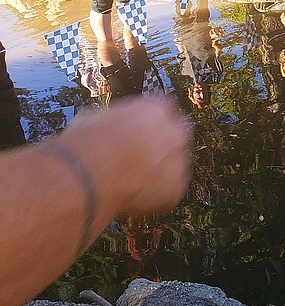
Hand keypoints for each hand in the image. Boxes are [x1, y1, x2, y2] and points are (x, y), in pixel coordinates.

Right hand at [66, 97, 191, 215]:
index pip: (162, 112)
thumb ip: (114, 120)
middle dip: (161, 147)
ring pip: (174, 166)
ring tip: (128, 182)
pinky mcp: (177, 187)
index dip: (147, 127)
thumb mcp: (93, 118)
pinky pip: (170, 191)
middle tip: (137, 160)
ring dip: (159, 172)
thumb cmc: (84, 145)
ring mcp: (179, 159)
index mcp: (156, 109)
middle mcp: (175, 131)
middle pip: (174, 137)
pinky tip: (132, 196)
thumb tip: (106, 124)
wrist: (88, 175)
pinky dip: (156, 196)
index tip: (136, 135)